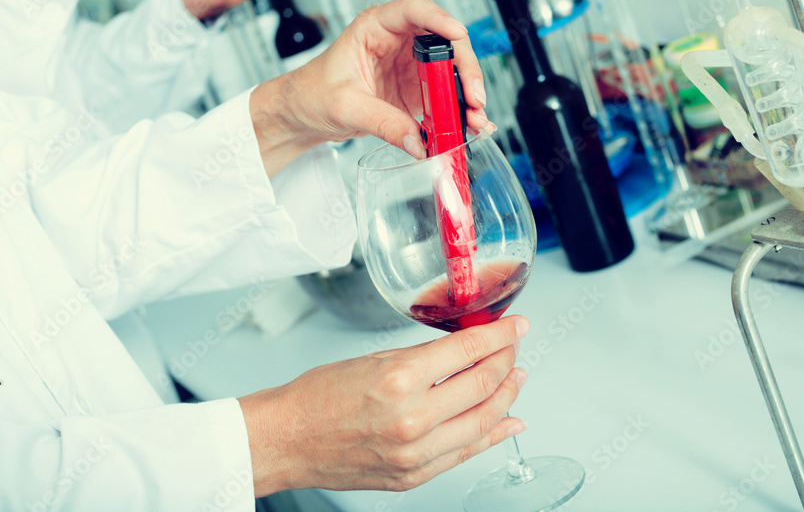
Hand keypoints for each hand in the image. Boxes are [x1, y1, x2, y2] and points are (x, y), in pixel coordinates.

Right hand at [239, 315, 529, 495]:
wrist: (287, 439)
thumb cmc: (318, 396)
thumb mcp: (375, 358)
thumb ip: (423, 357)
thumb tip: (461, 351)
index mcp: (400, 378)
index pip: (469, 350)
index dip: (501, 335)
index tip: (516, 327)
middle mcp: (412, 418)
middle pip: (483, 385)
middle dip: (507, 361)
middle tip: (514, 348)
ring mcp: (415, 453)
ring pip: (483, 422)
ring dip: (507, 397)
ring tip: (516, 379)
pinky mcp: (413, 476)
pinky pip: (465, 453)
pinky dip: (492, 435)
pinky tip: (507, 421)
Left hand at [250, 0, 489, 176]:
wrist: (305, 112)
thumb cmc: (313, 92)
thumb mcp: (345, 106)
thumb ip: (383, 123)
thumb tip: (418, 141)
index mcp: (376, 27)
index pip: (413, 10)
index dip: (439, 18)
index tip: (457, 35)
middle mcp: (399, 41)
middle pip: (444, 41)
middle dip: (465, 68)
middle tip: (473, 96)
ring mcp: (411, 66)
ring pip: (451, 70)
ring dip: (467, 93)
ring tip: (475, 117)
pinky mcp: (416, 90)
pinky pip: (445, 96)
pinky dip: (458, 111)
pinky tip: (468, 125)